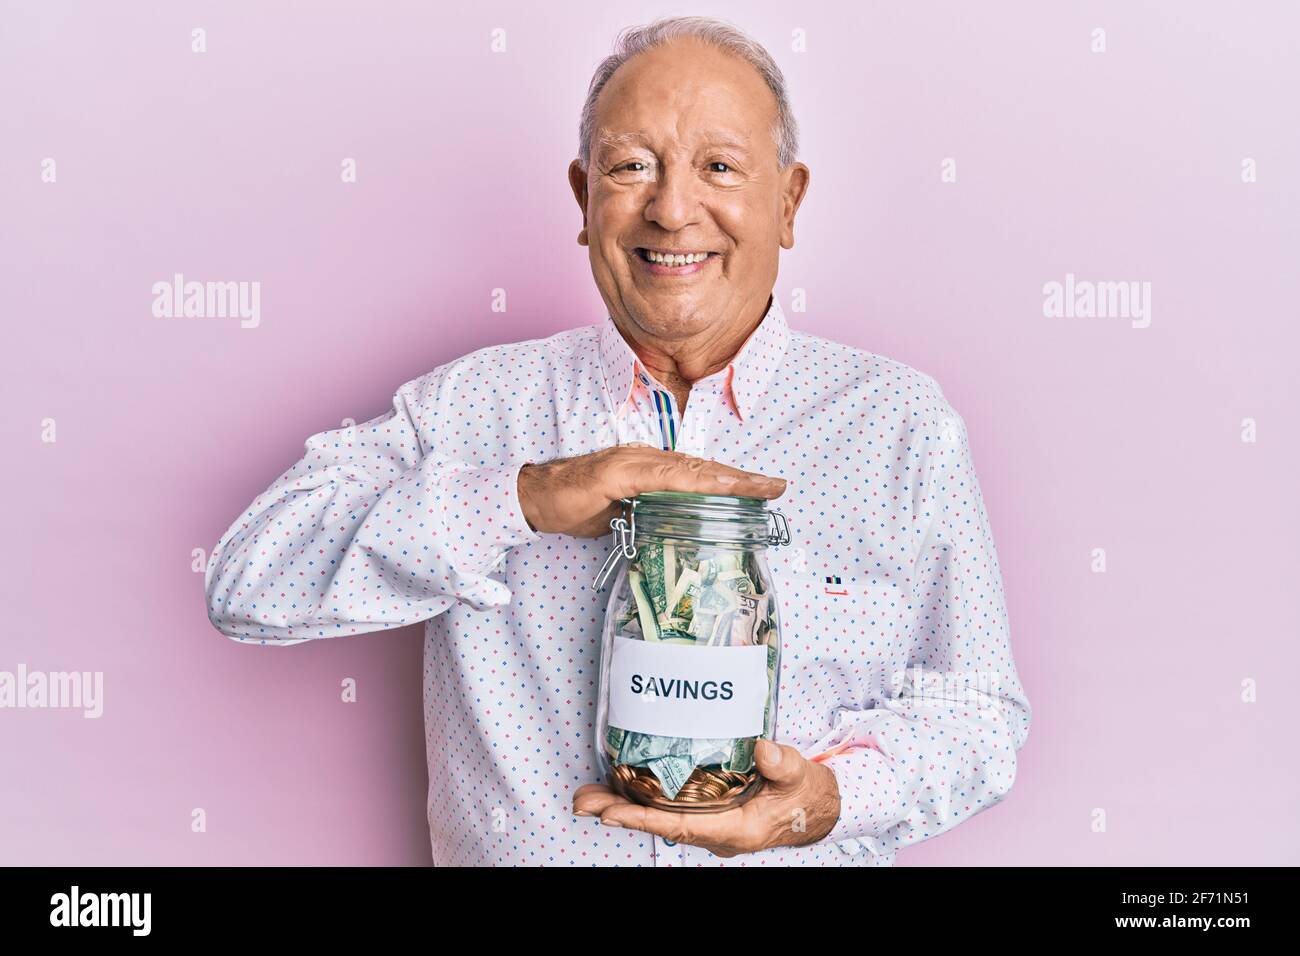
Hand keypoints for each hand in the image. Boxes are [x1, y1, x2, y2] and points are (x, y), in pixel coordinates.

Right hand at [517, 445, 785, 537]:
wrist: (535, 498)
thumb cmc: (576, 504)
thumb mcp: (624, 516)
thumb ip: (651, 516)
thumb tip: (675, 532)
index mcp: (652, 469)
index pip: (701, 475)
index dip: (735, 482)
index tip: (768, 489)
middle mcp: (648, 459)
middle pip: (704, 469)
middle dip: (742, 479)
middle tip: (778, 487)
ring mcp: (633, 463)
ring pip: (689, 470)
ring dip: (725, 480)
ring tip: (758, 488)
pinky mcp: (617, 473)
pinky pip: (659, 477)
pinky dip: (688, 482)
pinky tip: (710, 488)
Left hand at [572, 740, 840, 856]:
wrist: (815, 807)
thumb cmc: (806, 795)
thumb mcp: (800, 777)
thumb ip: (782, 765)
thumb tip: (762, 750)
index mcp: (735, 829)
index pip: (681, 826)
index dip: (644, 821)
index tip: (612, 815)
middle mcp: (715, 830)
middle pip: (659, 824)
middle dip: (619, 814)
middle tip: (582, 802)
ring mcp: (709, 822)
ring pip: (659, 817)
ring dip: (622, 806)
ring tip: (585, 796)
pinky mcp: (707, 810)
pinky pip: (667, 808)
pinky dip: (640, 799)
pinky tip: (617, 788)